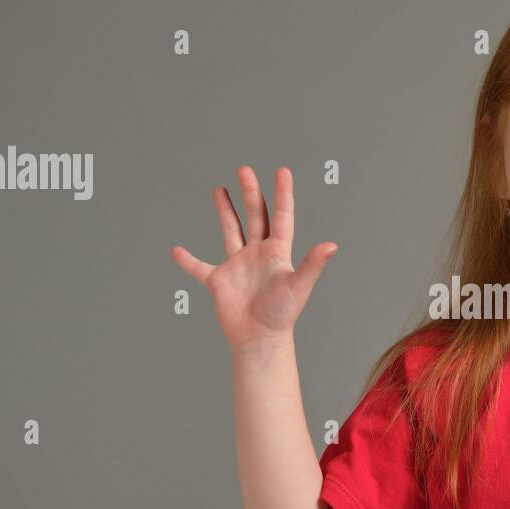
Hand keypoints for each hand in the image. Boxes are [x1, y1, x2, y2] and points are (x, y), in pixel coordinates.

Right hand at [171, 166, 336, 349]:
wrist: (260, 339)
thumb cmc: (283, 314)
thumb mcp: (299, 285)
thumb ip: (313, 263)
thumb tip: (332, 245)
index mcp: (278, 252)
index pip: (281, 216)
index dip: (283, 194)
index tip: (282, 171)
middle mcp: (258, 254)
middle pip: (254, 216)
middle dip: (250, 193)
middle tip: (244, 170)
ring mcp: (238, 265)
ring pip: (230, 231)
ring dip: (225, 211)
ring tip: (220, 189)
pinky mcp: (219, 281)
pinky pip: (200, 267)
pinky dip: (188, 261)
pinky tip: (177, 251)